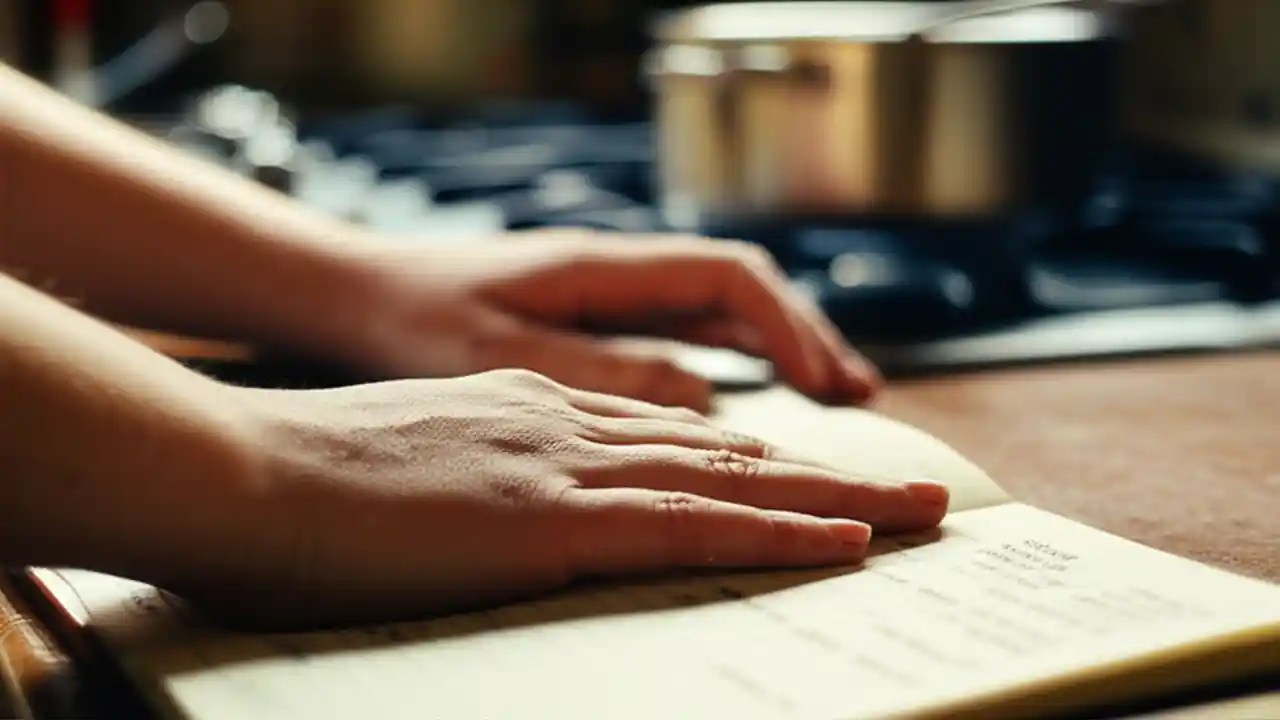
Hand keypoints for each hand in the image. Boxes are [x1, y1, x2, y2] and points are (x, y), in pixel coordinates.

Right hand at [185, 370, 945, 627]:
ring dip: (834, 497)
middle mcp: (563, 422)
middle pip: (725, 446)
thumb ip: (480, 481)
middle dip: (826, 469)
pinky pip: (689, 525)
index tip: (813, 473)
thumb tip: (509, 519)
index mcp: (530, 411)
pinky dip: (774, 532)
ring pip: (730, 479)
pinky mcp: (548, 520)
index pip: (671, 433)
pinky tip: (840, 542)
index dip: (753, 456)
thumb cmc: (300, 490)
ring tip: (917, 509)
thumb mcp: (413, 467)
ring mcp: (561, 465)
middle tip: (912, 482)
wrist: (239, 474)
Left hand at [332, 231, 879, 411]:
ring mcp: (607, 297)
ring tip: (834, 399)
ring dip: (779, 352)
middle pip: (741, 293)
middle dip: (807, 340)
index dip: (789, 327)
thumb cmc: (411, 321)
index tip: (828, 385)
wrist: (350, 295)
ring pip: (718, 315)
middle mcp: (617, 273)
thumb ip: (607, 374)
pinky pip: (682, 338)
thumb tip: (708, 402)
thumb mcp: (503, 356)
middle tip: (861, 400)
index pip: (729, 278)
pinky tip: (749, 401)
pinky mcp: (591, 324)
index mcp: (603, 267)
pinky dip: (730, 365)